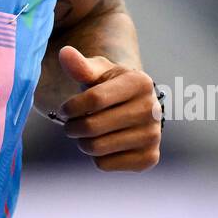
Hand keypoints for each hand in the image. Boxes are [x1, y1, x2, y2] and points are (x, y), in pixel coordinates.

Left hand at [55, 45, 161, 171]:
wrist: (132, 107)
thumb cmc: (109, 86)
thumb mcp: (97, 72)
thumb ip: (80, 65)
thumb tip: (65, 52)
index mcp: (140, 82)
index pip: (94, 99)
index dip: (71, 107)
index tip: (63, 109)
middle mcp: (152, 110)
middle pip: (93, 126)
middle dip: (72, 127)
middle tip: (70, 125)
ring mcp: (153, 136)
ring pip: (97, 148)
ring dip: (82, 142)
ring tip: (86, 133)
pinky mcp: (149, 158)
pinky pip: (105, 165)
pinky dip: (96, 157)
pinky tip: (104, 144)